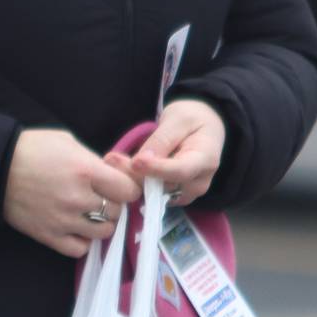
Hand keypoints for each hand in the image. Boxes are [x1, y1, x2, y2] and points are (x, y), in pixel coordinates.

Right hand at [3, 128, 141, 257]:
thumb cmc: (34, 150)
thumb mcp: (69, 143)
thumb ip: (94, 162)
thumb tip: (114, 176)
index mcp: (86, 170)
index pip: (127, 191)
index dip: (127, 188)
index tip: (120, 187)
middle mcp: (78, 198)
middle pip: (117, 212)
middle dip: (113, 205)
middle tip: (101, 199)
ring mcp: (64, 220)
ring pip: (103, 233)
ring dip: (100, 224)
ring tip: (90, 215)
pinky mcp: (50, 236)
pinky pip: (80, 249)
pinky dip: (82, 242)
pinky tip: (76, 230)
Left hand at [106, 99, 225, 208]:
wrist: (203, 128)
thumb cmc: (193, 118)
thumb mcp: (179, 119)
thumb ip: (162, 140)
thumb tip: (142, 160)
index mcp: (206, 160)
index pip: (180, 171)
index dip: (157, 170)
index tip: (135, 162)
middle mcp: (198, 183)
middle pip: (164, 185)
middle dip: (137, 174)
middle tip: (111, 160)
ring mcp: (186, 194)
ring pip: (155, 193)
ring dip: (133, 179)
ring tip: (112, 162)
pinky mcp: (173, 198)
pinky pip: (153, 194)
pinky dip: (138, 182)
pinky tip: (122, 169)